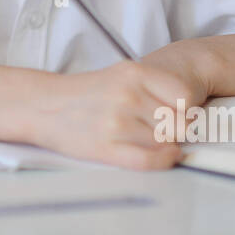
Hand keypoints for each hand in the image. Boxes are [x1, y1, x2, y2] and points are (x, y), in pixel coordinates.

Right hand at [25, 55, 210, 169]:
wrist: (42, 105)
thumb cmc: (87, 93)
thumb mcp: (121, 75)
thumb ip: (154, 89)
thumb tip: (191, 115)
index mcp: (133, 73)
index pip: (184, 96)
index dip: (189, 110)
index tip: (185, 116)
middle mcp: (127, 95)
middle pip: (178, 122)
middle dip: (178, 130)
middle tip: (169, 131)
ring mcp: (116, 122)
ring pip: (166, 141)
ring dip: (166, 145)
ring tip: (151, 139)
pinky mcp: (106, 147)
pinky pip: (149, 159)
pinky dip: (164, 161)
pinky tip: (165, 156)